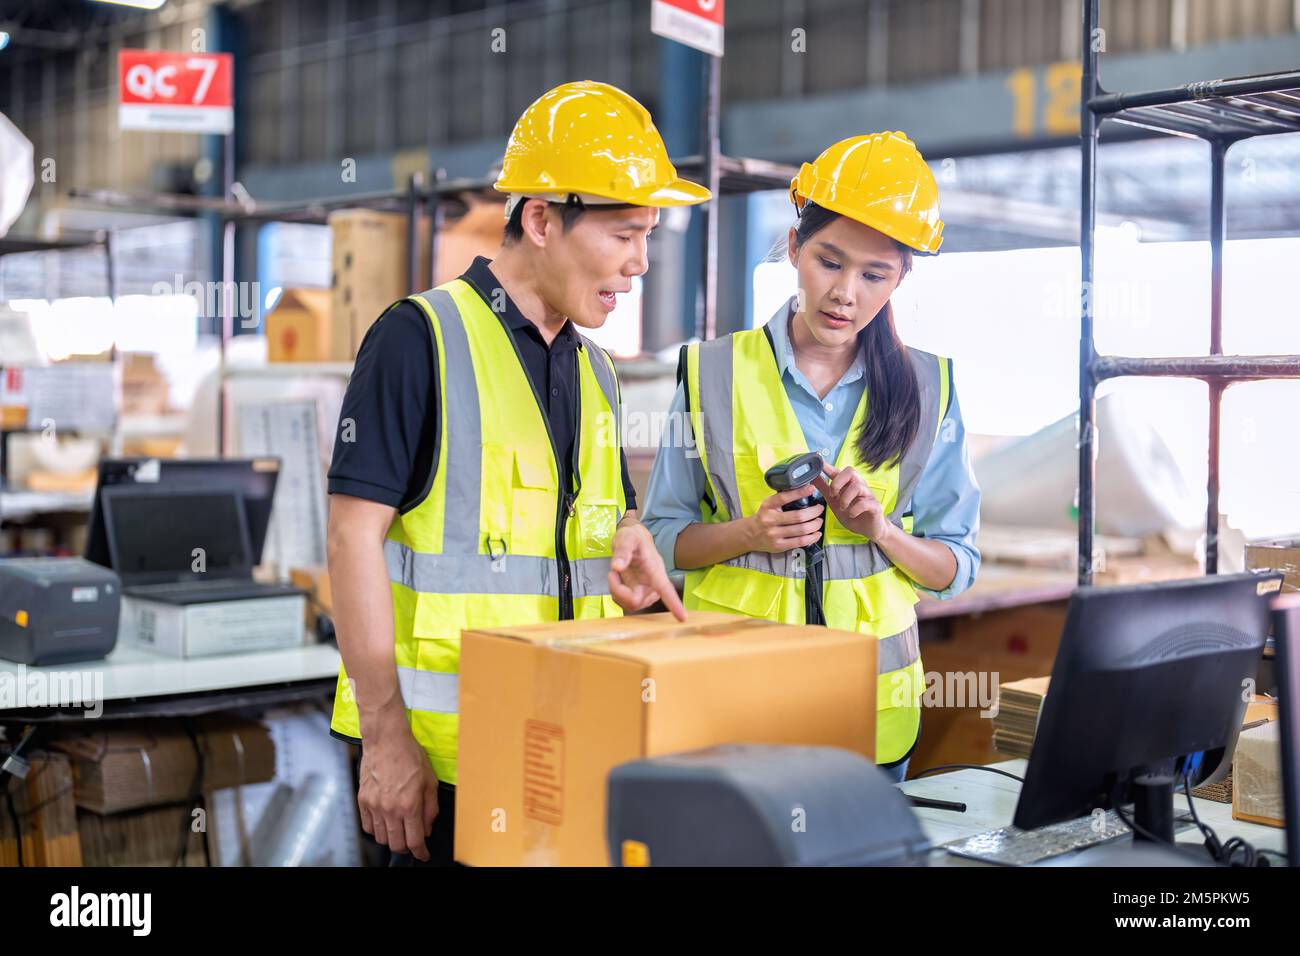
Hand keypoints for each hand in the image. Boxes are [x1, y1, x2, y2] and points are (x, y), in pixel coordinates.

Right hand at [357, 718, 439, 861]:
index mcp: (410, 804)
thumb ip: (430, 809)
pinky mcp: (362, 800)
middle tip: (413, 842)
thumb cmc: (410, 756)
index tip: (423, 854)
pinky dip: (377, 830)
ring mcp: (374, 805)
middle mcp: (390, 808)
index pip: (415, 841)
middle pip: (396, 845)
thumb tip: (427, 829)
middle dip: (407, 848)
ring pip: (381, 838)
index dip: (421, 852)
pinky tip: (385, 822)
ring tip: (400, 829)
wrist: (386, 739)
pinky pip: (368, 826)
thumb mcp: (430, 781)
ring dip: (391, 839)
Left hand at [609, 519, 686, 620]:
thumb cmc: (633, 538)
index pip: (666, 589)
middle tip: (611, 573)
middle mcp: (654, 585)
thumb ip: (622, 551)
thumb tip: (617, 567)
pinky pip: (624, 603)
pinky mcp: (639, 596)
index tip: (682, 618)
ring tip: (615, 574)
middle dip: (618, 590)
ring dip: (616, 591)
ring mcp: (646, 592)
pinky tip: (617, 581)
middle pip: (636, 601)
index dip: (674, 604)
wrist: (633, 541)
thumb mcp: (626, 538)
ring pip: (630, 604)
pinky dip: (616, 593)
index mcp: (655, 571)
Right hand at [747, 485, 824, 553]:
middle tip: (819, 509)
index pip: (784, 497)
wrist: (750, 535)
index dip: (800, 493)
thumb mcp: (769, 505)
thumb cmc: (764, 517)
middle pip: (798, 516)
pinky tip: (817, 533)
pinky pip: (800, 542)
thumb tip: (804, 491)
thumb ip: (782, 499)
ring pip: (802, 530)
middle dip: (814, 512)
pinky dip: (812, 537)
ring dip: (815, 525)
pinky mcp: (779, 546)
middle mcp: (770, 520)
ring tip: (819, 521)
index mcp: (768, 506)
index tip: (812, 489)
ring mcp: (774, 534)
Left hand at [813, 463, 889, 540]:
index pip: (837, 471)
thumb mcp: (834, 502)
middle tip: (833, 495)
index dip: (827, 466)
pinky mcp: (875, 506)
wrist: (868, 530)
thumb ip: (824, 489)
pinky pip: (865, 502)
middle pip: (850, 471)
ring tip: (843, 508)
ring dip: (846, 498)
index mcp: (847, 485)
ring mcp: (868, 495)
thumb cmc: (852, 514)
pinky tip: (851, 514)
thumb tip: (812, 477)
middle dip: (838, 482)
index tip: (818, 461)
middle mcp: (859, 486)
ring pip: (857, 486)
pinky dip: (855, 509)